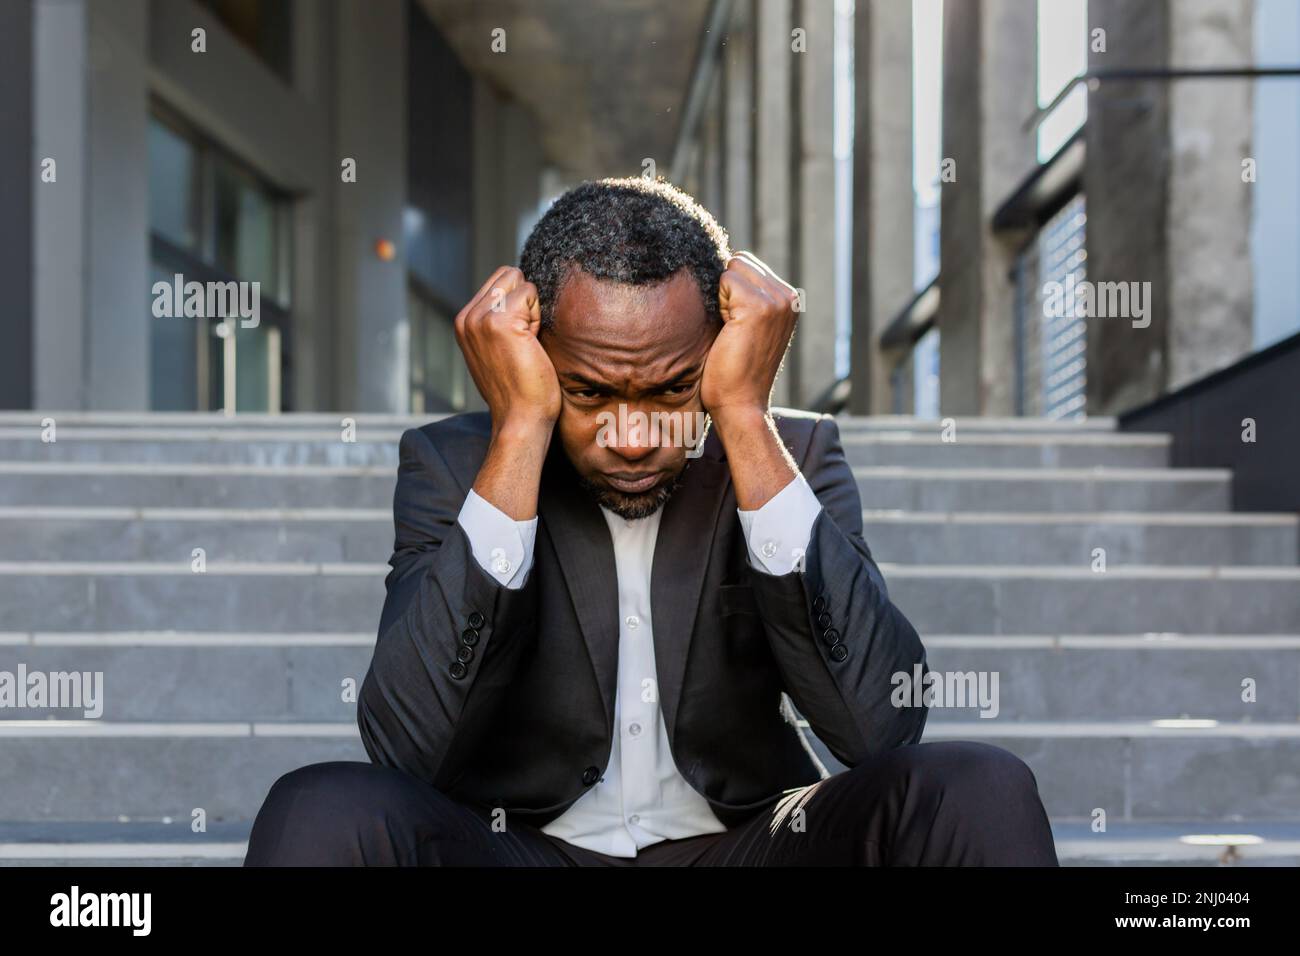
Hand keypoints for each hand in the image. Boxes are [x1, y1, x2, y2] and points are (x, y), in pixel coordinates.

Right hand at [455, 266, 560, 433]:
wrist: (520, 419)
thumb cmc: (517, 390)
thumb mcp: (494, 351)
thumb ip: (495, 322)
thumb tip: (514, 293)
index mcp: (464, 322)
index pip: (499, 281)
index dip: (518, 305)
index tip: (515, 341)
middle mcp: (467, 317)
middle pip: (509, 274)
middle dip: (524, 301)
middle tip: (524, 340)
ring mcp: (480, 318)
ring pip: (520, 281)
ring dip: (532, 310)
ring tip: (526, 344)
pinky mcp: (499, 322)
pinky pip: (530, 293)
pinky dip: (538, 318)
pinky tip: (530, 346)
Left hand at [700, 251, 799, 422]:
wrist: (741, 404)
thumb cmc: (735, 371)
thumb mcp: (749, 326)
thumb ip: (748, 296)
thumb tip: (725, 264)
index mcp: (789, 300)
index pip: (748, 264)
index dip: (732, 291)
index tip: (738, 325)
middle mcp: (789, 296)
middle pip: (740, 261)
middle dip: (728, 290)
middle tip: (733, 328)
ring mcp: (777, 300)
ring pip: (732, 268)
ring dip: (723, 297)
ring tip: (732, 330)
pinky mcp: (759, 306)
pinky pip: (725, 281)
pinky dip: (719, 305)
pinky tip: (729, 331)